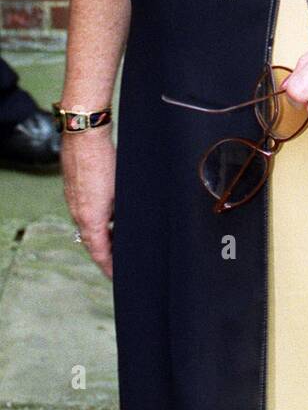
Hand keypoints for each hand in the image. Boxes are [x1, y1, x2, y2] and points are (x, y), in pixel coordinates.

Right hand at [61, 126, 115, 279]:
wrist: (84, 134)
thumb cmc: (104, 160)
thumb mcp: (121, 190)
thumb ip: (123, 212)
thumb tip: (130, 225)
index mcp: (90, 218)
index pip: (99, 252)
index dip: (109, 266)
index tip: (116, 275)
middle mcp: (78, 212)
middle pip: (92, 241)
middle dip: (107, 252)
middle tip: (121, 260)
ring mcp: (74, 200)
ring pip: (89, 225)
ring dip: (103, 234)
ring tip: (120, 238)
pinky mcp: (74, 188)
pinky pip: (86, 211)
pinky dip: (98, 218)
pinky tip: (112, 213)